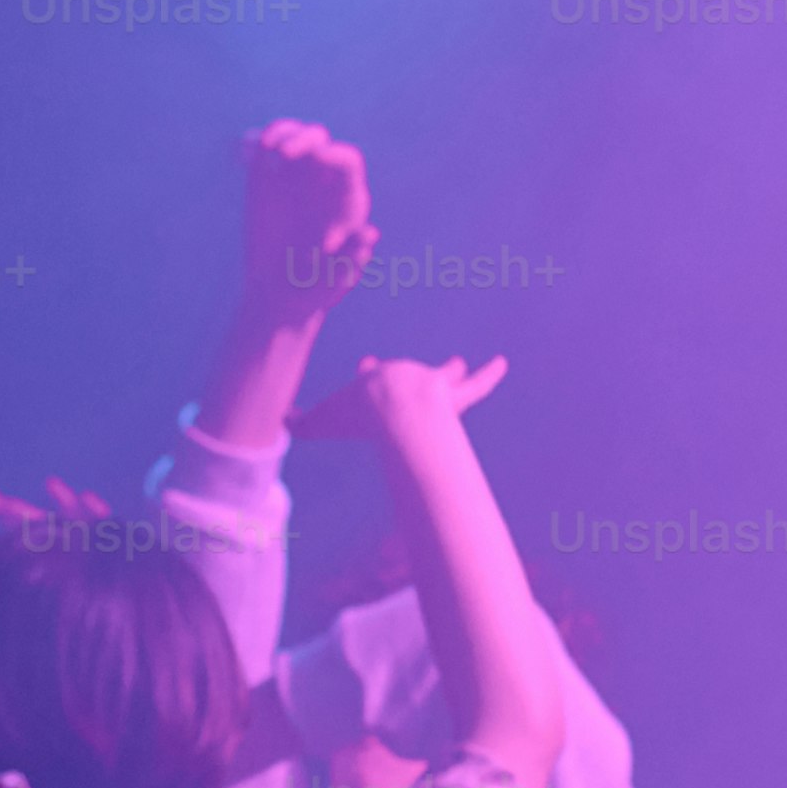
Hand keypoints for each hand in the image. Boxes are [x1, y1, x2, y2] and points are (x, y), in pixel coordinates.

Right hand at [240, 120, 376, 313]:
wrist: (280, 294)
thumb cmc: (316, 290)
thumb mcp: (336, 278)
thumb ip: (353, 256)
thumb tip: (371, 233)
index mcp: (347, 199)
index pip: (347, 162)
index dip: (334, 156)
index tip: (316, 160)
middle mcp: (323, 182)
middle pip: (320, 141)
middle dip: (304, 140)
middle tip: (284, 155)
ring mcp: (294, 179)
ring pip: (293, 138)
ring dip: (283, 133)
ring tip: (268, 146)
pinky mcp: (265, 182)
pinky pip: (266, 150)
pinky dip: (261, 141)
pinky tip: (250, 150)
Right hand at [311, 350, 506, 444]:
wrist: (391, 405)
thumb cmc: (357, 414)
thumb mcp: (323, 421)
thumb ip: (303, 424)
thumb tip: (282, 423)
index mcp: (374, 381)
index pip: (370, 376)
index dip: (366, 376)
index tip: (365, 364)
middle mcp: (404, 376)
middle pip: (407, 373)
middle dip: (406, 373)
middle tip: (406, 366)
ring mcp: (431, 386)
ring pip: (446, 377)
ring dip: (453, 373)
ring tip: (463, 363)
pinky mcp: (454, 397)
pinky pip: (477, 384)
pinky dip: (489, 375)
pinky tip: (503, 363)